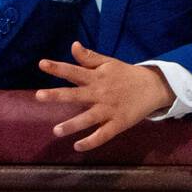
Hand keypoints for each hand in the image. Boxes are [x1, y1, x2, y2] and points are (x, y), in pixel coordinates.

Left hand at [35, 42, 175, 150]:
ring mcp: (109, 109)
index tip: (41, 64)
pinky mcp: (118, 123)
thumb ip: (90, 57)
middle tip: (39, 96)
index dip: (58, 68)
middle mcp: (100, 93)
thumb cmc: (126, 75)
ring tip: (56, 131)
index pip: (74, 70)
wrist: (153, 87)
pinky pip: (103, 134)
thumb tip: (73, 45)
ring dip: (72, 125)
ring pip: (88, 118)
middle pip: (76, 94)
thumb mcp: (109, 63)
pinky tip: (77, 146)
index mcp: (97, 77)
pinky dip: (91, 141)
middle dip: (58, 95)